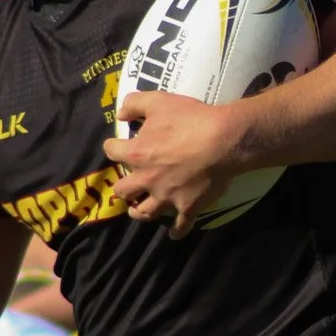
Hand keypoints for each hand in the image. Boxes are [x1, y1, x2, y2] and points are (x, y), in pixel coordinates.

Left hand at [102, 91, 245, 238]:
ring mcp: (166, 197)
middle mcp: (146, 179)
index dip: (113, 148)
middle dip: (123, 188)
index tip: (117, 147)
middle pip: (123, 191)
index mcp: (136, 153)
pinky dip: (176, 231)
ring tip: (138, 210)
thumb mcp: (159, 101)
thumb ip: (135, 103)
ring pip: (145, 213)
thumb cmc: (191, 119)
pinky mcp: (187, 207)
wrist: (223, 141)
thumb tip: (122, 114)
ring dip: (139, 212)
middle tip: (128, 185)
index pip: (112, 152)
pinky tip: (174, 234)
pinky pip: (180, 226)